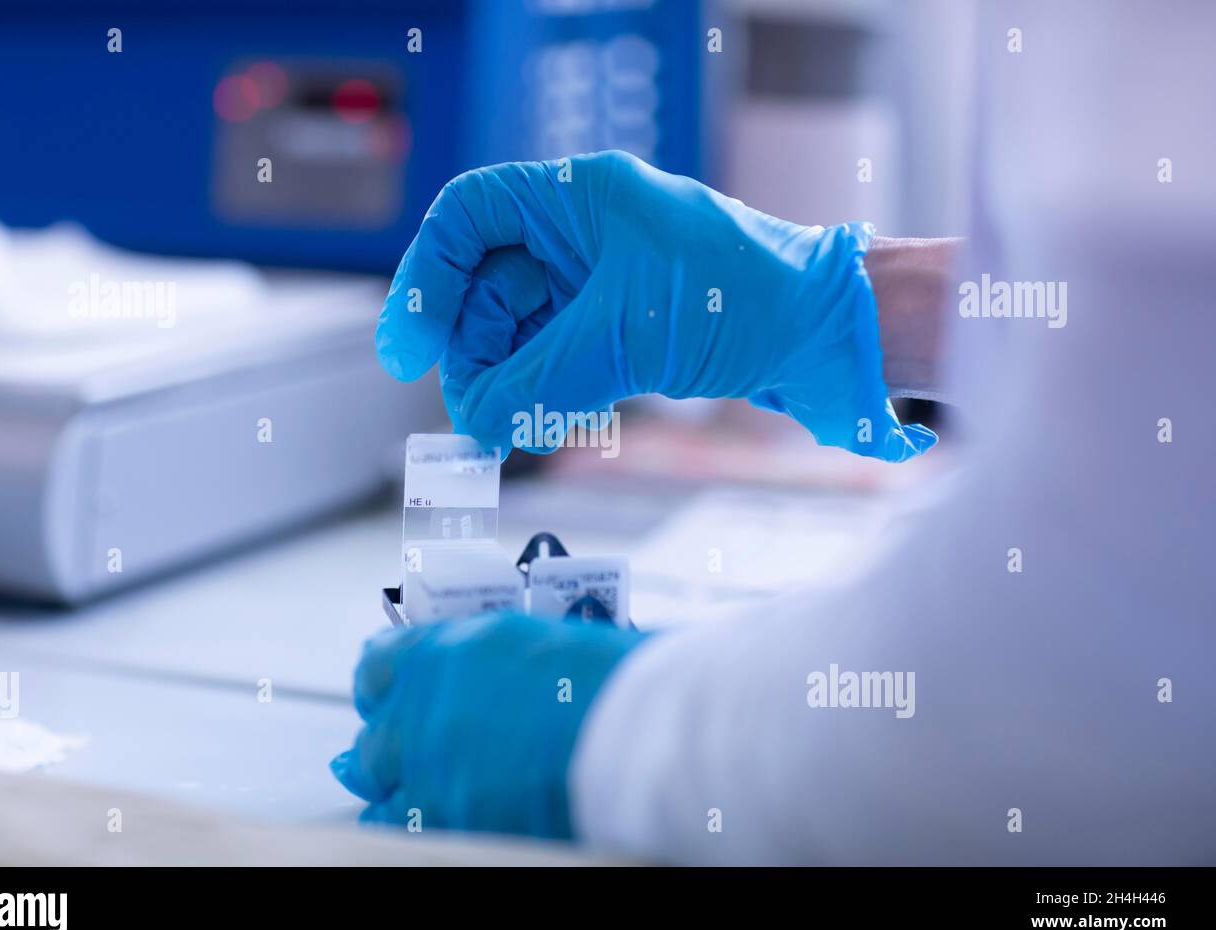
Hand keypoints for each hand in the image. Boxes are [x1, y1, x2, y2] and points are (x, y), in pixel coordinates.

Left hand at [331, 614, 643, 838]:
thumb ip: (497, 659)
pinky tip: (424, 822)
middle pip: (373, 736)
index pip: (378, 665)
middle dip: (384, 744)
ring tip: (401, 795)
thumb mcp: (544, 638)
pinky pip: (403, 827)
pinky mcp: (450, 821)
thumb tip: (493, 678)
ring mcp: (430, 771)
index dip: (384, 683)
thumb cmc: (613, 678)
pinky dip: (413, 823)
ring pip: (379, 788)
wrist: (638, 733)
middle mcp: (424, 709)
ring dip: (392, 789)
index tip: (390, 692)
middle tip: (393, 751)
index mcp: (445, 652)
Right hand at [376, 149, 934, 461]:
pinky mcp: (624, 321)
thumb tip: (474, 425)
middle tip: (473, 412)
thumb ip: (537, 381)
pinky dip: (544, 389)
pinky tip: (545, 422)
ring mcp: (603, 277)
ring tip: (509, 428)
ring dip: (508, 380)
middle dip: (473, 350)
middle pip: (487, 284)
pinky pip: (558, 353)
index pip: (468, 218)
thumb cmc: (745, 297)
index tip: (408, 348)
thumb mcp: (623, 336)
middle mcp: (584, 229)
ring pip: (521, 327)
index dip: (427, 279)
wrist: (827, 333)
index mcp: (578, 195)